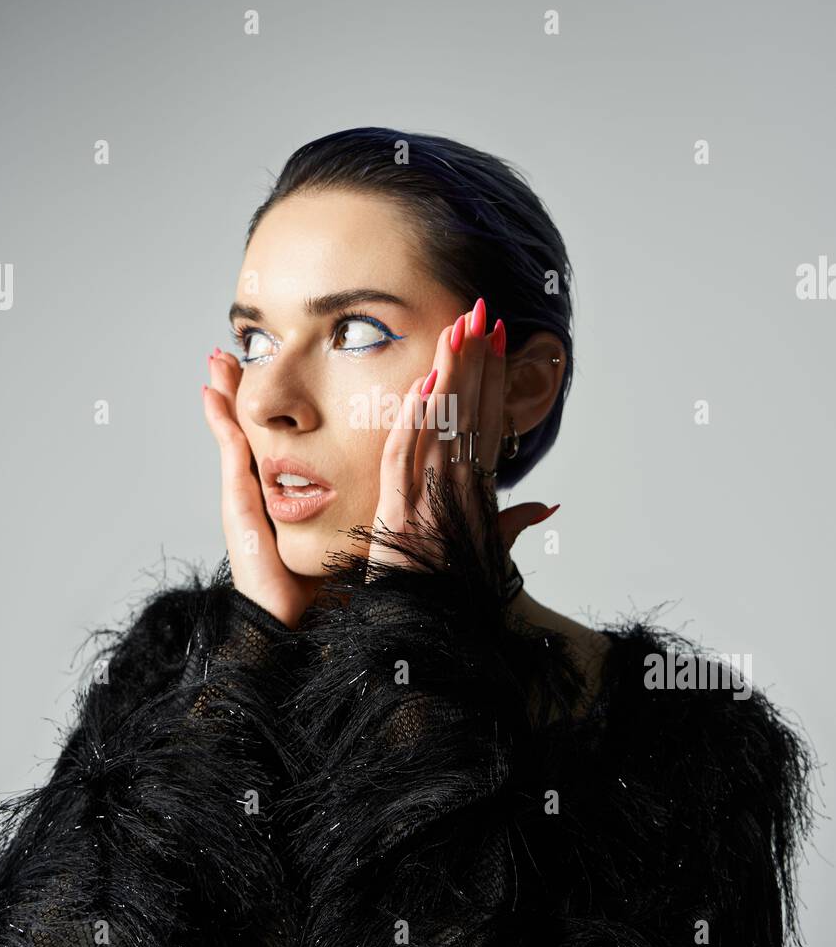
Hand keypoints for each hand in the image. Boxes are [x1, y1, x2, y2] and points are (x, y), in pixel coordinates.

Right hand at [202, 350, 322, 629]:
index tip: (267, 373)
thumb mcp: (340, 539)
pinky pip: (229, 452)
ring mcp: (242, 500)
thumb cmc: (320, 590)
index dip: (270, 411)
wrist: (293, 625)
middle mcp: (259, 496)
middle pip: (245, 431)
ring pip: (231, 433)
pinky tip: (212, 394)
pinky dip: (219, 421)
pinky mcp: (237, 506)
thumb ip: (349, 515)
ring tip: (215, 359)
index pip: (276, 443)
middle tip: (227, 352)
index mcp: (283, 499)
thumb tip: (374, 495)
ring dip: (221, 395)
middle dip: (236, 392)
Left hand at [370, 298, 556, 579]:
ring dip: (449, 374)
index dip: (493, 375)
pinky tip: (423, 386)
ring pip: (441, 424)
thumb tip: (547, 507)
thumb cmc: (455, 597)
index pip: (488, 419)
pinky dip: (413, 422)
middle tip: (481, 311)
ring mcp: (430, 500)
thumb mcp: (489, 557)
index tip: (498, 336)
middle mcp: (459, 490)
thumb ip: (514, 525)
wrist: (431, 635)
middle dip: (477, 358)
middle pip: (471, 410)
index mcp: (478, 492)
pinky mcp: (400, 515)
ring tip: (457, 330)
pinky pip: (405, 458)